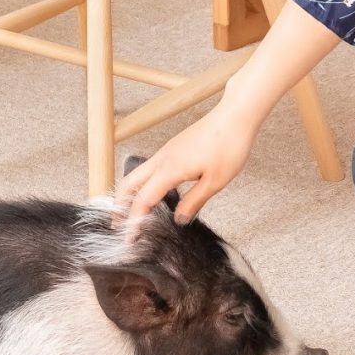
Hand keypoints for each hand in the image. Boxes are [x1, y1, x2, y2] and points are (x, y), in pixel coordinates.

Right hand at [115, 99, 255, 227]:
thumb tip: (179, 219)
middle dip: (120, 206)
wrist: (235, 116)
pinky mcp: (172, 149)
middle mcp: (161, 159)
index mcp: (169, 170)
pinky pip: (149, 169)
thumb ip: (193, 202)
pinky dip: (143, 184)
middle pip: (128, 184)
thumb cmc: (228, 146)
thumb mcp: (214, 182)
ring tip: (132, 213)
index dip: (134, 221)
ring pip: (137, 174)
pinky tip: (154, 194)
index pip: (142, 200)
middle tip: (119, 226)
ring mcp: (165, 152)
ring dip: (130, 194)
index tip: (129, 238)